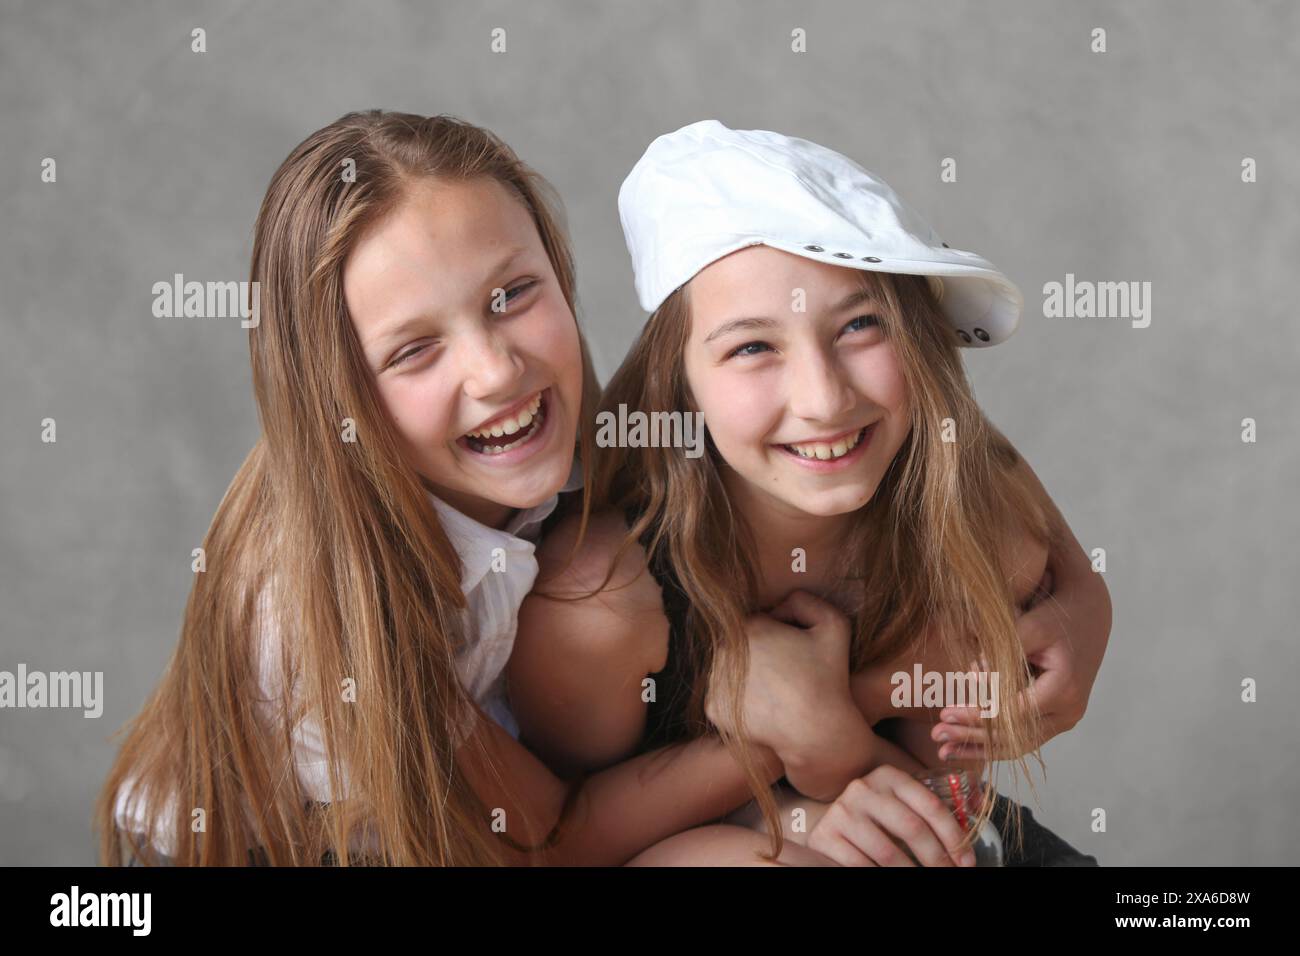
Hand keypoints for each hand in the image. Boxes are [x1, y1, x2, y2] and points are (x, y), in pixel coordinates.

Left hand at [705, 590, 873, 799]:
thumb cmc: (827, 678)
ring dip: (747, 676)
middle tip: (786, 674)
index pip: (759, 623)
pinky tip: (763, 707)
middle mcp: (722, 650)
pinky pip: (724, 696)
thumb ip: (804, 600)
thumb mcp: (833, 624)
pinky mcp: (712, 708)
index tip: (794, 652)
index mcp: (747, 626)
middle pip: (741, 645)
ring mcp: (714, 680)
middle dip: (760, 654)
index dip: (779, 635)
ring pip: (730, 670)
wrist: (815, 731)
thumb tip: (778, 607)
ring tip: (774, 691)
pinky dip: (739, 700)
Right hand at [806, 765, 978, 866]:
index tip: (966, 862)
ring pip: (888, 853)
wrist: (827, 820)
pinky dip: (881, 877)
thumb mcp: (900, 800)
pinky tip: (893, 879)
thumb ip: (933, 801)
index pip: (931, 805)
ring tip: (925, 880)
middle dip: (937, 859)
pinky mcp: (826, 835)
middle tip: (949, 875)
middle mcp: (864, 788)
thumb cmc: (873, 814)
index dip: (954, 837)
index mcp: (888, 776)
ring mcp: (842, 811)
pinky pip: (861, 865)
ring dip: (912, 873)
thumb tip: (979, 801)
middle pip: (912, 828)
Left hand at [930, 523, 1111, 759]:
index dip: (976, 716)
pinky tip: (963, 746)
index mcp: (1063, 690)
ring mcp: (1063, 719)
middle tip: (936, 736)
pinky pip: (1021, 738)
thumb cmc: (1056, 615)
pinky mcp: (1054, 718)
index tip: (944, 713)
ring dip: (979, 748)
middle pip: (1014, 738)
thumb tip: (971, 673)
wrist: (1087, 614)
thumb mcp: (1031, 624)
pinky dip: (992, 742)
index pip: (1011, 714)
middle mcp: (1068, 712)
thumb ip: (1003, 648)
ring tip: (943, 750)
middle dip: (972, 739)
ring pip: (1017, 745)